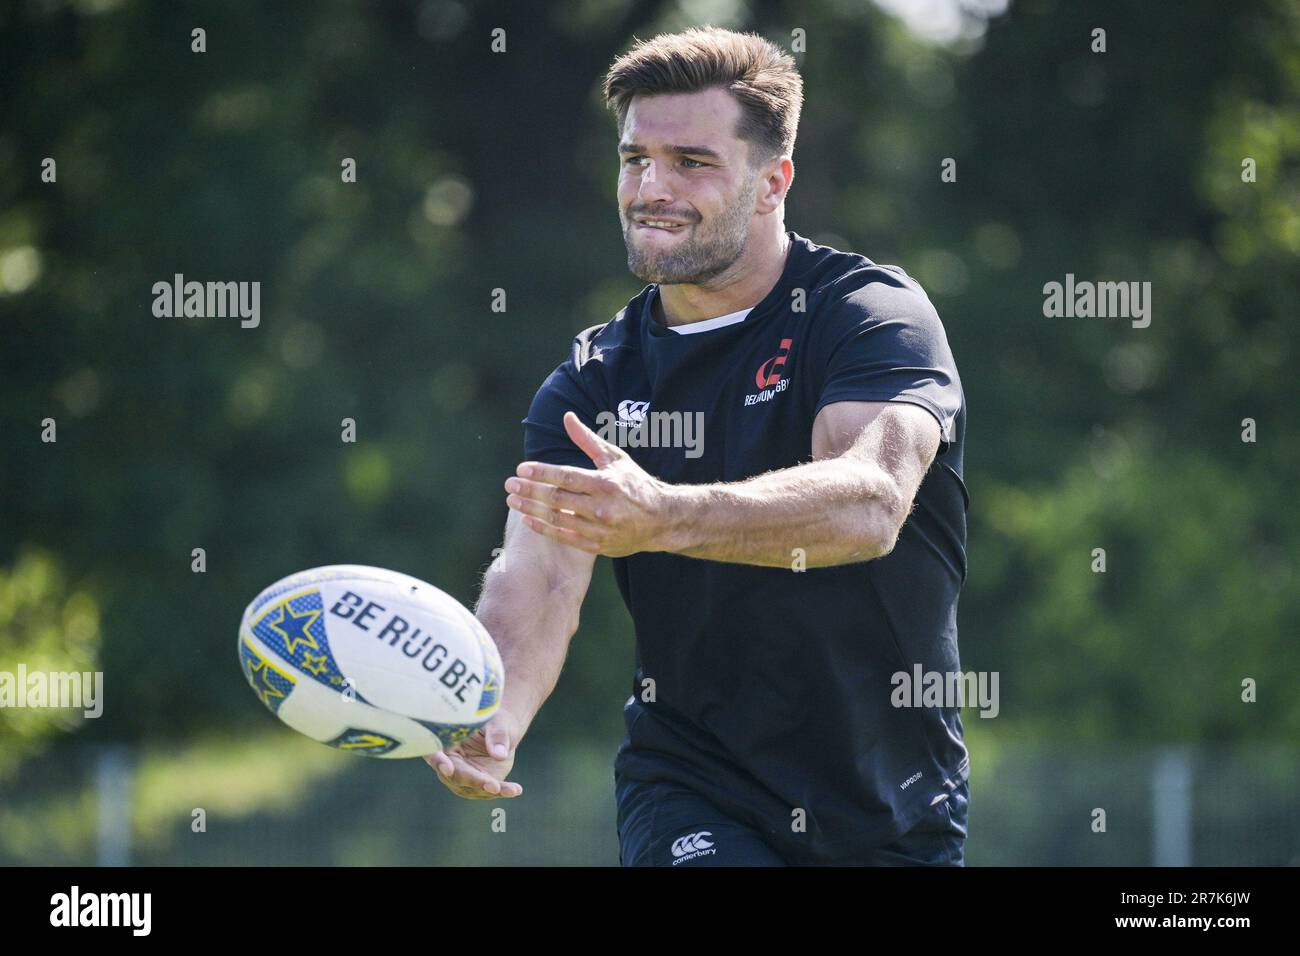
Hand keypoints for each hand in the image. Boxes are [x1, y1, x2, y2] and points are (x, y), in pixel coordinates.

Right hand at [424, 710, 523, 799]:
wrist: (503, 730)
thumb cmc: (494, 720)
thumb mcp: (497, 722)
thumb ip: (497, 736)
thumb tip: (499, 755)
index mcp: (444, 741)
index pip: (433, 753)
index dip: (438, 761)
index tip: (448, 768)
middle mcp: (449, 762)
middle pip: (455, 776)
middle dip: (473, 781)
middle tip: (491, 785)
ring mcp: (463, 775)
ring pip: (472, 788)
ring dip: (490, 790)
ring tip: (508, 789)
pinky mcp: (479, 783)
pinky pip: (489, 790)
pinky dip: (503, 791)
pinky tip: (515, 790)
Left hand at [505, 411, 678, 556]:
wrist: (661, 519)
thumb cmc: (636, 484)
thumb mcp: (615, 458)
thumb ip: (587, 439)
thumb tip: (567, 417)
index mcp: (605, 483)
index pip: (565, 476)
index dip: (541, 472)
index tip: (521, 469)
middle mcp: (601, 507)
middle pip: (556, 498)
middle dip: (529, 490)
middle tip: (509, 484)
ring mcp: (599, 529)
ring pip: (557, 519)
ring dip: (531, 509)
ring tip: (513, 500)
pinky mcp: (597, 545)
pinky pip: (565, 537)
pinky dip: (544, 529)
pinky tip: (528, 520)